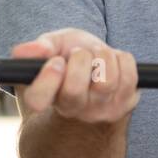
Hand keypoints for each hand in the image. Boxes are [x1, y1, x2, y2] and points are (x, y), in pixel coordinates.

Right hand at [11, 28, 140, 123]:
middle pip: (74, 90)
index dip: (47, 79)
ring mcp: (99, 111)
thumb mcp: (52, 46)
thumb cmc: (69, 56)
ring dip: (103, 56)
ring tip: (97, 56)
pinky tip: (114, 62)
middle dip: (79, 58)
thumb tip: (28, 51)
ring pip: (106, 81)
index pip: (37, 100)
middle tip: (78, 53)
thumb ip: (38, 48)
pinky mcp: (125, 105)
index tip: (56, 61)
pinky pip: (129, 76)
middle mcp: (71, 110)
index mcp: (45, 96)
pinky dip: (122, 59)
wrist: (98, 68)